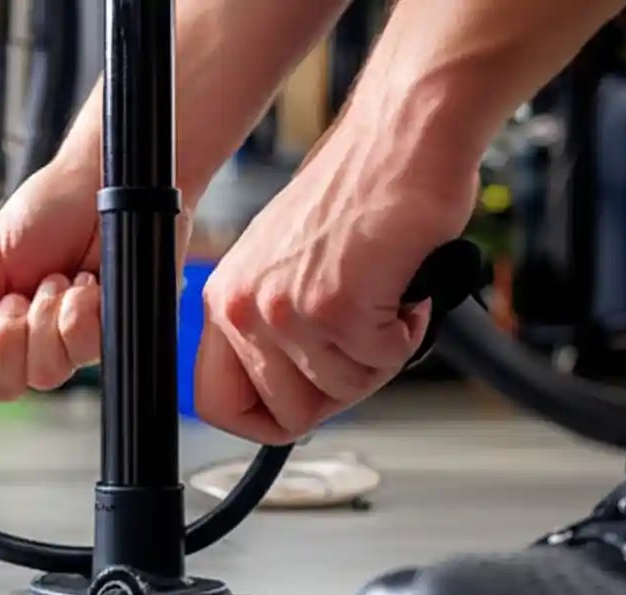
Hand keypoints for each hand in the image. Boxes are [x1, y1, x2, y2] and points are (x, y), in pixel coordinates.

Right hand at [0, 162, 192, 412]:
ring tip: (55, 279)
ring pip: (46, 374)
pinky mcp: (110, 332)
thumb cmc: (46, 212)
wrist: (95, 182)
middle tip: (18, 294)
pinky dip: (77, 311)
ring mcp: (72, 342)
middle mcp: (33, 344)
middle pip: (7, 388)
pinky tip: (84, 283)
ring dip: (44, 317)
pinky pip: (85, 350)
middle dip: (8, 336)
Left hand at [194, 124, 477, 444]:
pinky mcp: (336, 306)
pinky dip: (407, 333)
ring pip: (344, 391)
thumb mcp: (285, 270)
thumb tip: (285, 397)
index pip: (217, 403)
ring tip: (383, 300)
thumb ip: (273, 334)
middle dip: (343, 389)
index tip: (299, 409)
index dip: (265, 420)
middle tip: (364, 340)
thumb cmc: (356, 198)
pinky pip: (382, 362)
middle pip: (290, 412)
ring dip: (380, 354)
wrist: (401, 141)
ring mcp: (287, 310)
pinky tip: (402, 290)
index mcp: (226, 299)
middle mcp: (245, 306)